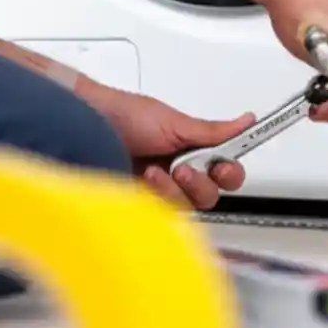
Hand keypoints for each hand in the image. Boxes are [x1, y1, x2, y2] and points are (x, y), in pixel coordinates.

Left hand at [77, 80, 254, 209]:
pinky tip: (144, 179)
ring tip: (156, 170)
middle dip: (201, 182)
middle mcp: (179, 172)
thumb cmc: (122, 116)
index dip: (229, 171)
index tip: (224, 165)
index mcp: (192, 150)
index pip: (224, 169)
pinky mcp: (140, 203)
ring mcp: (159, 190)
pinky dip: (157, 195)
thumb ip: (213, 131)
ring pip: (188, 206)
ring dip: (176, 188)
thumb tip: (246, 122)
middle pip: (211, 194)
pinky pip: (162, 212)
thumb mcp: (173, 122)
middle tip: (186, 167)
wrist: (81, 124)